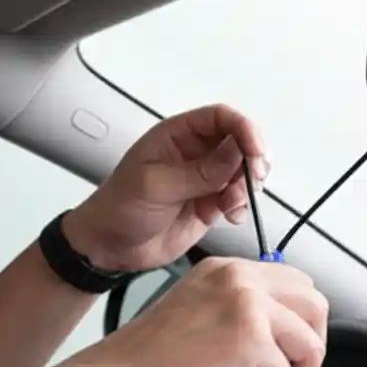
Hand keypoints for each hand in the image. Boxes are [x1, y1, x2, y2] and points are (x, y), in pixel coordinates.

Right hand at [63, 257, 327, 366]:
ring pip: (310, 347)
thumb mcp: (197, 321)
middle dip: (314, 351)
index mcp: (225, 272)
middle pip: (313, 306)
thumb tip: (276, 353)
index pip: (291, 285)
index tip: (297, 357)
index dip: (300, 326)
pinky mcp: (253, 345)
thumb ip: (236, 322)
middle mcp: (239, 281)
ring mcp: (249, 309)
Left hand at [64, 104, 269, 271]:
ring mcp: (205, 179)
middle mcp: (196, 153)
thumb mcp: (156, 186)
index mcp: (178, 136)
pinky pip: (239, 197)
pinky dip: (242, 206)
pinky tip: (231, 216)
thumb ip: (199, 171)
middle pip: (239, 141)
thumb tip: (237, 151)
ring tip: (233, 203)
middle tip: (254, 179)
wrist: (111, 248)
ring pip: (243, 170)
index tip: (256, 151)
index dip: (243, 129)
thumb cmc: (120, 208)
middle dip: (253, 158)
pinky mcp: (211, 204)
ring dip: (248, 185)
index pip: (220, 118)